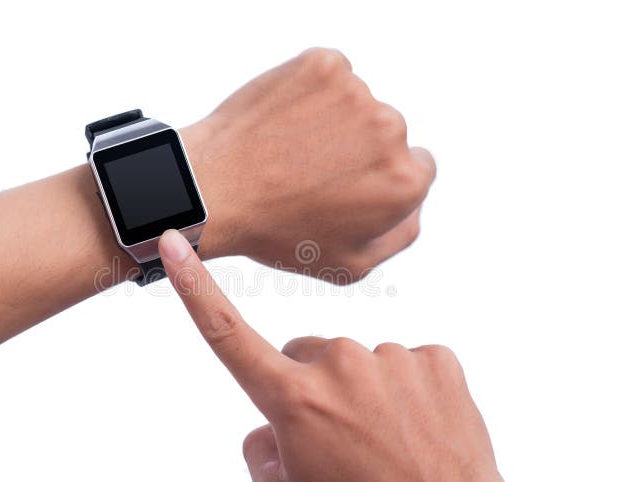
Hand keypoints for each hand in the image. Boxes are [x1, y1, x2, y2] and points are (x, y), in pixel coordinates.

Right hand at [158, 230, 556, 481]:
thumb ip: (258, 454)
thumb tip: (268, 426)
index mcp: (293, 398)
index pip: (227, 333)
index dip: (194, 287)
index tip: (174, 243)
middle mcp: (339, 365)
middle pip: (304, 355)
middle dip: (310, 386)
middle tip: (340, 439)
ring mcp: (392, 357)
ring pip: (357, 361)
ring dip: (362, 392)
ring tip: (383, 442)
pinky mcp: (436, 359)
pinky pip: (404, 364)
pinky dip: (405, 392)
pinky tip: (415, 428)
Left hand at [182, 48, 435, 282]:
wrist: (214, 189)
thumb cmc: (277, 234)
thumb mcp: (350, 265)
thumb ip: (400, 234)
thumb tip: (415, 202)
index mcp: (404, 181)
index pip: (419, 166)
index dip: (381, 177)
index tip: (346, 184)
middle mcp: (390, 131)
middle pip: (389, 133)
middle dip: (358, 149)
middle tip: (310, 172)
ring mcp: (356, 93)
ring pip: (357, 103)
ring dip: (332, 120)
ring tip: (289, 150)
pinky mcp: (323, 66)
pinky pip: (331, 76)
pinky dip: (310, 93)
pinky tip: (282, 122)